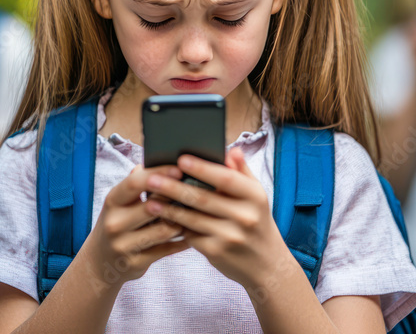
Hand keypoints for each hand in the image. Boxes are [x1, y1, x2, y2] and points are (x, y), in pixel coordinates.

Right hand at [81, 164, 189, 286]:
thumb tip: (150, 160)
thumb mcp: (119, 203)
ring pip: (164, 230)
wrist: (99, 262)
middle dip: (175, 199)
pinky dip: (183, 241)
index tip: (180, 169)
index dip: (159, 174)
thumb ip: (135, 184)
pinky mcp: (135, 263)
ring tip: (196, 214)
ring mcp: (123, 245)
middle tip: (195, 193)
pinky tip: (194, 233)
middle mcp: (114, 223)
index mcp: (112, 201)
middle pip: (153, 206)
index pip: (135, 183)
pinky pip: (166, 249)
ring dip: (182, 221)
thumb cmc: (116, 224)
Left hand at [143, 148, 291, 290]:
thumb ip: (242, 173)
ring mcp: (230, 236)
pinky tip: (162, 218)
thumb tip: (230, 150)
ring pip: (192, 218)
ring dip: (168, 208)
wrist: (266, 265)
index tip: (181, 159)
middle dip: (174, 187)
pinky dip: (175, 225)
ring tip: (149, 199)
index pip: (226, 178)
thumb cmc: (257, 223)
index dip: (202, 168)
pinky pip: (191, 235)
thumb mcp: (256, 197)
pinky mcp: (217, 252)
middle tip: (151, 178)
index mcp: (255, 197)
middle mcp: (245, 217)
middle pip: (203, 198)